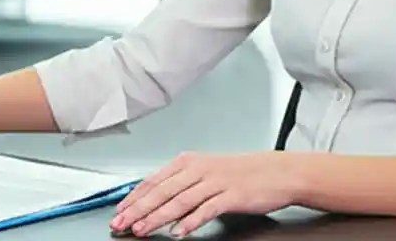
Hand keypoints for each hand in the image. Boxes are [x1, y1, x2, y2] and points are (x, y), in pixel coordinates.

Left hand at [110, 152, 299, 237]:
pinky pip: (206, 210)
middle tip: (121, 224)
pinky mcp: (231, 196)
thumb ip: (179, 183)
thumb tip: (153, 200)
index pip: (152, 181)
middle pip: (160, 192)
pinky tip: (178, 233)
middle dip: (137, 210)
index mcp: (187, 162)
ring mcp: (214, 182)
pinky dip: (190, 222)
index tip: (118, 212)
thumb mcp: (204, 172)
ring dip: (157, 217)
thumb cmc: (240, 173)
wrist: (277, 172)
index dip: (132, 198)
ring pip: (179, 201)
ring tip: (142, 229)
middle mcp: (197, 170)